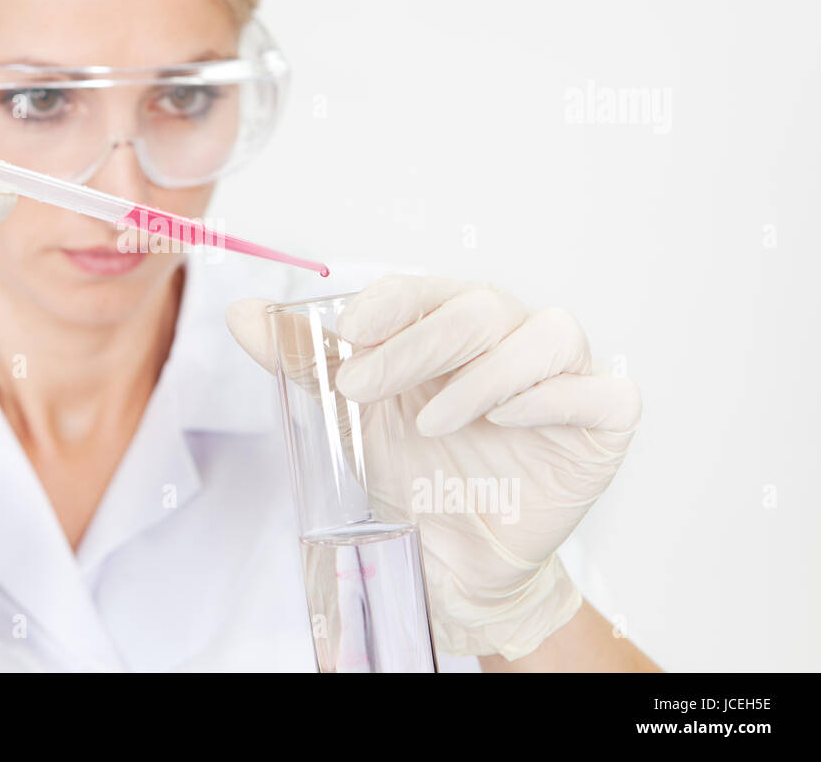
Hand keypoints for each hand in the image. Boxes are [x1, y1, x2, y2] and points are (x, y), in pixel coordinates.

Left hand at [227, 275, 641, 659]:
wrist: (454, 556)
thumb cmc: (413, 470)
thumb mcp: (351, 415)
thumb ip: (304, 362)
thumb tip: (242, 314)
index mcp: (451, 325)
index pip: (427, 290)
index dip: (391, 303)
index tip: (348, 334)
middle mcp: (509, 337)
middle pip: (480, 307)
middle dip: (417, 343)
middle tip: (360, 390)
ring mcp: (561, 376)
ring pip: (547, 335)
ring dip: (485, 374)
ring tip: (436, 421)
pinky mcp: (602, 422)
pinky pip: (603, 391)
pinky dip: (556, 398)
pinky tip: (511, 422)